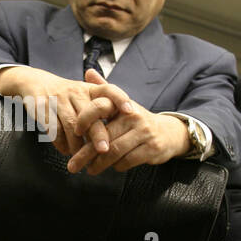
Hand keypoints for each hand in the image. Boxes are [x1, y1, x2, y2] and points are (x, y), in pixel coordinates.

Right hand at [0, 66, 117, 156]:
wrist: (35, 82)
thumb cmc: (66, 95)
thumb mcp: (83, 94)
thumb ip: (100, 109)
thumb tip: (120, 133)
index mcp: (89, 89)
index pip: (109, 89)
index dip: (120, 99)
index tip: (131, 112)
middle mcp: (75, 92)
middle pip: (90, 114)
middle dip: (98, 134)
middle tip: (104, 150)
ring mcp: (58, 99)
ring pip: (72, 125)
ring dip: (77, 144)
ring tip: (81, 155)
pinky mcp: (42, 108)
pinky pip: (54, 129)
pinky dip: (60, 143)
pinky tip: (65, 150)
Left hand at [66, 89, 190, 174]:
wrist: (168, 133)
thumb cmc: (137, 120)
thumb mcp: (122, 103)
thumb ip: (104, 89)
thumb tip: (88, 71)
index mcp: (123, 104)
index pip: (100, 108)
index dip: (84, 120)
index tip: (74, 132)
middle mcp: (134, 116)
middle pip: (104, 137)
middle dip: (85, 154)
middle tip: (72, 165)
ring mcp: (144, 133)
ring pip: (114, 151)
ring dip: (99, 164)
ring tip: (89, 169)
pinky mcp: (152, 149)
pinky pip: (127, 161)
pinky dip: (116, 166)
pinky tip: (111, 167)